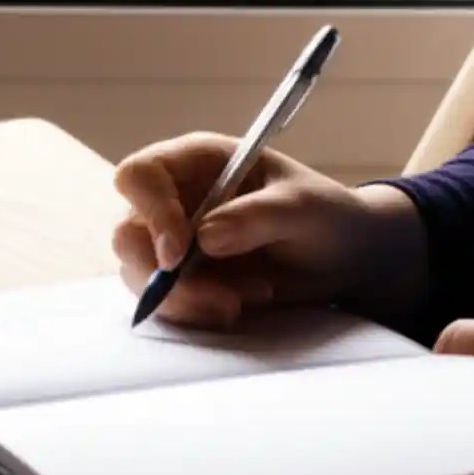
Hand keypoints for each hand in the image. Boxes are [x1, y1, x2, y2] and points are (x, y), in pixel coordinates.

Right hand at [111, 131, 426, 329]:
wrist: (345, 256)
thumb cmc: (325, 214)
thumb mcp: (303, 208)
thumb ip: (257, 217)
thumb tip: (205, 238)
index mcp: (196, 161)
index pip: (140, 176)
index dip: (149, 212)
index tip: (179, 254)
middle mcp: (175, 199)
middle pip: (128, 235)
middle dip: (167, 276)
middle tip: (223, 298)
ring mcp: (174, 241)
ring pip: (140, 276)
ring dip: (189, 299)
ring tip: (246, 300)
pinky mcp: (182, 279)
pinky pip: (164, 303)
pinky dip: (196, 313)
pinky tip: (239, 307)